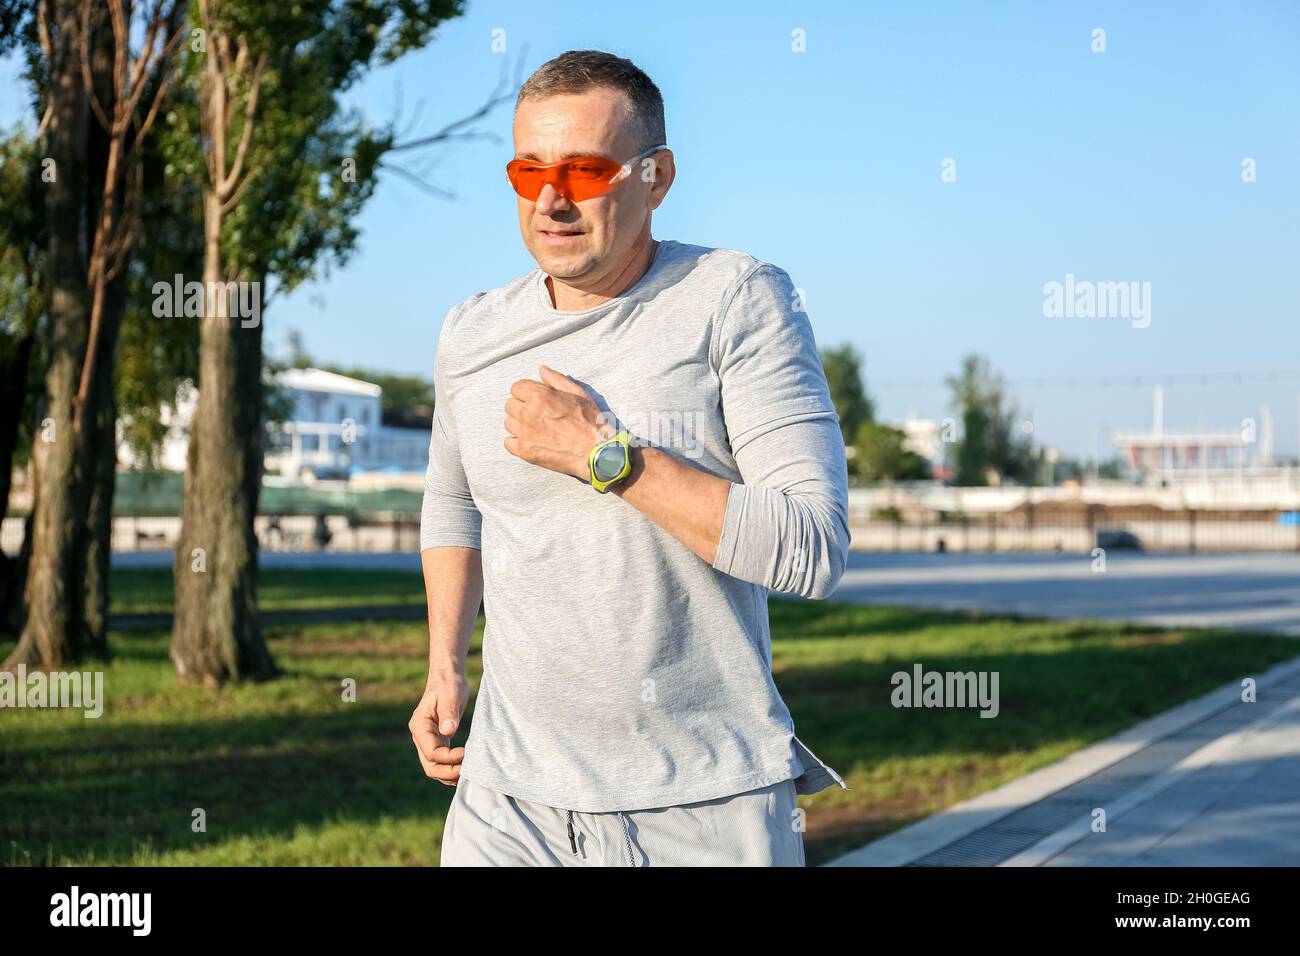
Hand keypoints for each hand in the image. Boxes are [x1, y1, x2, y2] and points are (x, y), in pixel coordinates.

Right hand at [409, 671, 468, 785]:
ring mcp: (428, 740)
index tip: (465, 753)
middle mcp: (420, 736)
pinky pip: (442, 761)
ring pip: (434, 767)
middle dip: (448, 772)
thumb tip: (448, 731)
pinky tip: (465, 768)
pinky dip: (451, 768)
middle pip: (430, 766)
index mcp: (420, 726)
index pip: (431, 752)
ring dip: (450, 774)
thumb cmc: (449, 684)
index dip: (448, 758)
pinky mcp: (438, 740)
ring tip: (469, 772)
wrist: (448, 677)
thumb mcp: (450, 696)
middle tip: (467, 770)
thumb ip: (449, 714)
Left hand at [504, 365, 611, 479]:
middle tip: (537, 414)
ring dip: (519, 424)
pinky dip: (517, 441)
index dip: (526, 392)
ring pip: (508, 423)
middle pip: (510, 405)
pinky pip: (508, 442)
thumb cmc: (590, 423)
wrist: (595, 451)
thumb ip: (556, 379)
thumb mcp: (578, 394)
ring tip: (535, 428)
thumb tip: (542, 370)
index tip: (534, 398)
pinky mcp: (524, 450)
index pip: (516, 387)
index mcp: (540, 396)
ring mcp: (525, 433)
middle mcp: (529, 413)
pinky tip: (531, 440)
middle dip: (522, 407)